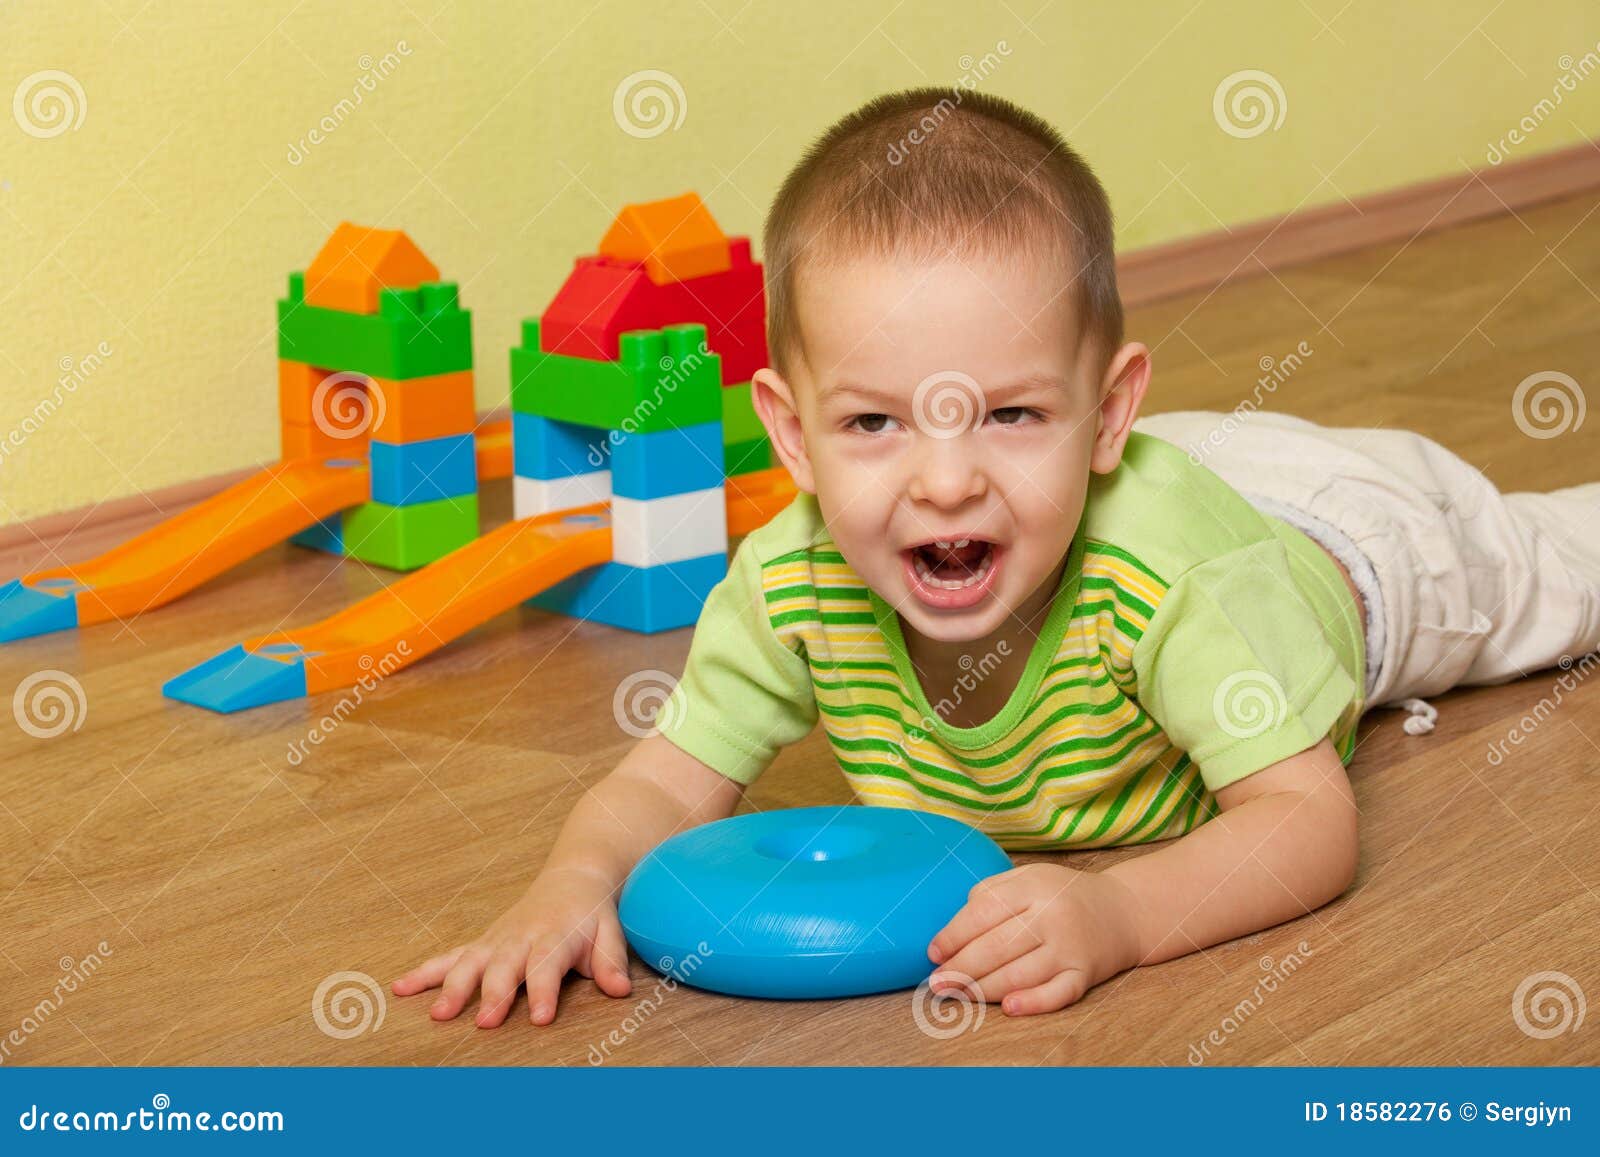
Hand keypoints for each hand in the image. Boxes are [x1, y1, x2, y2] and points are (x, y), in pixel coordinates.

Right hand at [392, 866, 631, 1026]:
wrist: (573, 877)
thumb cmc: (592, 912)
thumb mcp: (611, 932)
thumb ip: (611, 961)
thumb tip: (621, 990)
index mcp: (555, 935)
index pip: (548, 965)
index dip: (544, 991)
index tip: (541, 1018)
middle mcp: (521, 936)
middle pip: (503, 966)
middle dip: (493, 994)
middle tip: (484, 1022)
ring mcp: (497, 939)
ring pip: (469, 961)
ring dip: (452, 987)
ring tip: (438, 1015)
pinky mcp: (482, 943)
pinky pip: (449, 956)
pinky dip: (425, 972)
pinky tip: (400, 988)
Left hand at [926, 863, 1142, 1015]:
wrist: (1124, 910)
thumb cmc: (1062, 894)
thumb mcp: (1028, 877)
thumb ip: (990, 892)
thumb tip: (953, 929)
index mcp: (1033, 887)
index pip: (983, 912)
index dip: (953, 935)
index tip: (933, 953)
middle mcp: (1053, 916)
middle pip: (997, 947)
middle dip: (960, 968)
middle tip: (937, 983)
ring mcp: (1071, 947)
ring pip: (1020, 974)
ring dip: (983, 989)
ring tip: (958, 994)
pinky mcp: (1087, 974)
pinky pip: (1058, 993)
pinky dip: (1033, 1002)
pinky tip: (1009, 1008)